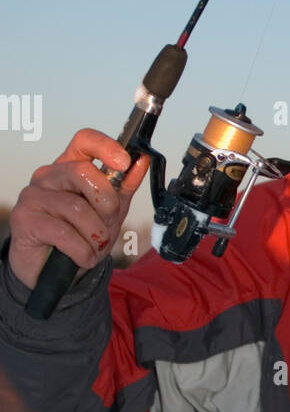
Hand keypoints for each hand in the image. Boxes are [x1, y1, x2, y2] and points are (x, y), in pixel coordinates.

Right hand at [7, 130, 149, 289]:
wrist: (55, 271)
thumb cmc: (81, 235)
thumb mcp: (111, 211)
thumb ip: (124, 186)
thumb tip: (142, 160)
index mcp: (70, 166)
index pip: (85, 140)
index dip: (106, 147)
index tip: (124, 163)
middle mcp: (48, 175)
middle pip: (82, 172)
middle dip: (106, 204)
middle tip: (108, 224)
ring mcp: (33, 195)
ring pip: (76, 207)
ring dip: (96, 235)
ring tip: (94, 247)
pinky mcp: (24, 218)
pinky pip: (64, 233)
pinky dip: (82, 251)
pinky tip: (82, 257)